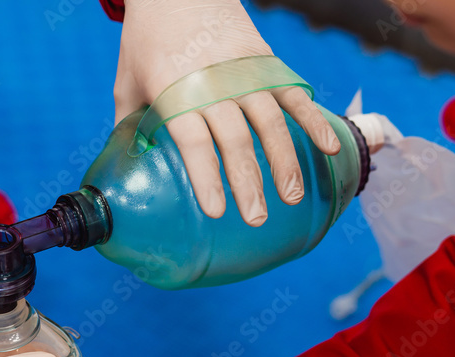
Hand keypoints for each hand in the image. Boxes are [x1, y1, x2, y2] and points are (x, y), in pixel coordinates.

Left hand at [113, 0, 340, 224]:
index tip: (216, 210)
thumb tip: (126, 170)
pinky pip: (294, 93)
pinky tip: (328, 148)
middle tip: (256, 218)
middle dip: (248, 181)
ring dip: (284, 160)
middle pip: (236, 138)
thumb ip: (128, 126)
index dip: (206, 176)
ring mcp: (243, 69)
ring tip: (292, 197)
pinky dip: (313, 120)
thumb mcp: (126, 82)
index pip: (193, 140)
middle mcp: (212, 81)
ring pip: (270, 120)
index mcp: (174, 89)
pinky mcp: (265, 60)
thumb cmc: (146, 39)